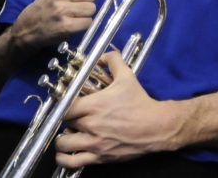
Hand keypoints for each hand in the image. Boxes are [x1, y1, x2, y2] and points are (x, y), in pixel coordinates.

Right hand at [11, 0, 102, 51]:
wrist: (29, 26)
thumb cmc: (47, 4)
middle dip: (88, 0)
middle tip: (76, 5)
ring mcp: (61, 10)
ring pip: (92, 8)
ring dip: (86, 13)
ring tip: (74, 15)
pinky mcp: (65, 26)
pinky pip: (88, 22)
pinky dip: (84, 24)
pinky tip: (74, 23)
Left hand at [56, 51, 176, 167]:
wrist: (156, 127)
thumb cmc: (141, 103)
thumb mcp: (127, 76)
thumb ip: (113, 61)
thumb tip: (103, 55)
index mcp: (95, 105)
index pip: (65, 105)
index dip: (61, 103)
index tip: (63, 102)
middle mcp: (92, 125)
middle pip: (64, 122)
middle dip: (64, 119)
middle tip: (69, 116)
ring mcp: (95, 143)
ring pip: (64, 143)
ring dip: (62, 139)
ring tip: (66, 134)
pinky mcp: (100, 157)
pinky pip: (73, 162)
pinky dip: (64, 158)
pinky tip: (65, 153)